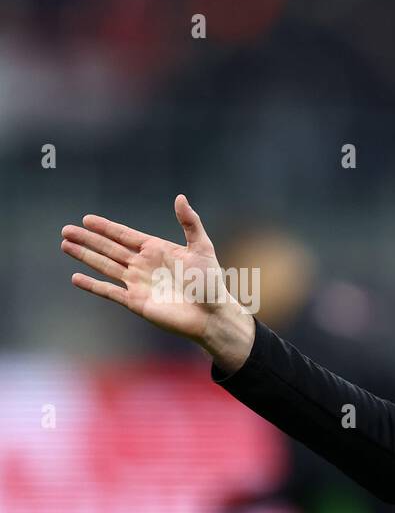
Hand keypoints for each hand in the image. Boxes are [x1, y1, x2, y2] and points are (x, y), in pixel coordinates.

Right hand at [61, 194, 253, 369]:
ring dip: (85, 256)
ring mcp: (138, 284)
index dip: (106, 227)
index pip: (124, 235)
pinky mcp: (135, 302)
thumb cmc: (210, 282)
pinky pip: (109, 292)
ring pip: (105, 266)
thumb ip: (190, 223)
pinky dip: (92, 285)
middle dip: (88, 240)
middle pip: (109, 249)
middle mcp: (143, 265)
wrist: (212, 315)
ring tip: (65, 245)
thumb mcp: (202, 248)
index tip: (87, 219)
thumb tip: (180, 197)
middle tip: (66, 230)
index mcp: (156, 250)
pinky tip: (76, 278)